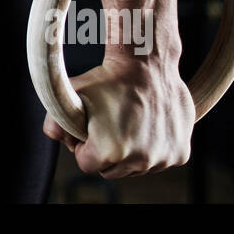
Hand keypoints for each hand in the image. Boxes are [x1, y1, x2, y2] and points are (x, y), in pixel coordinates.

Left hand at [42, 56, 193, 178]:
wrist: (146, 63)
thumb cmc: (107, 79)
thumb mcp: (73, 94)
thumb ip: (55, 118)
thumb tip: (52, 135)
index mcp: (110, 151)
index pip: (87, 164)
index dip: (83, 146)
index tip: (88, 129)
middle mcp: (139, 159)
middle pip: (111, 170)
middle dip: (106, 152)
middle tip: (108, 124)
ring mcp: (162, 159)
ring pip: (136, 166)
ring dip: (130, 152)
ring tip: (127, 121)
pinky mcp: (180, 154)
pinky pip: (159, 160)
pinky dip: (153, 148)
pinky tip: (147, 125)